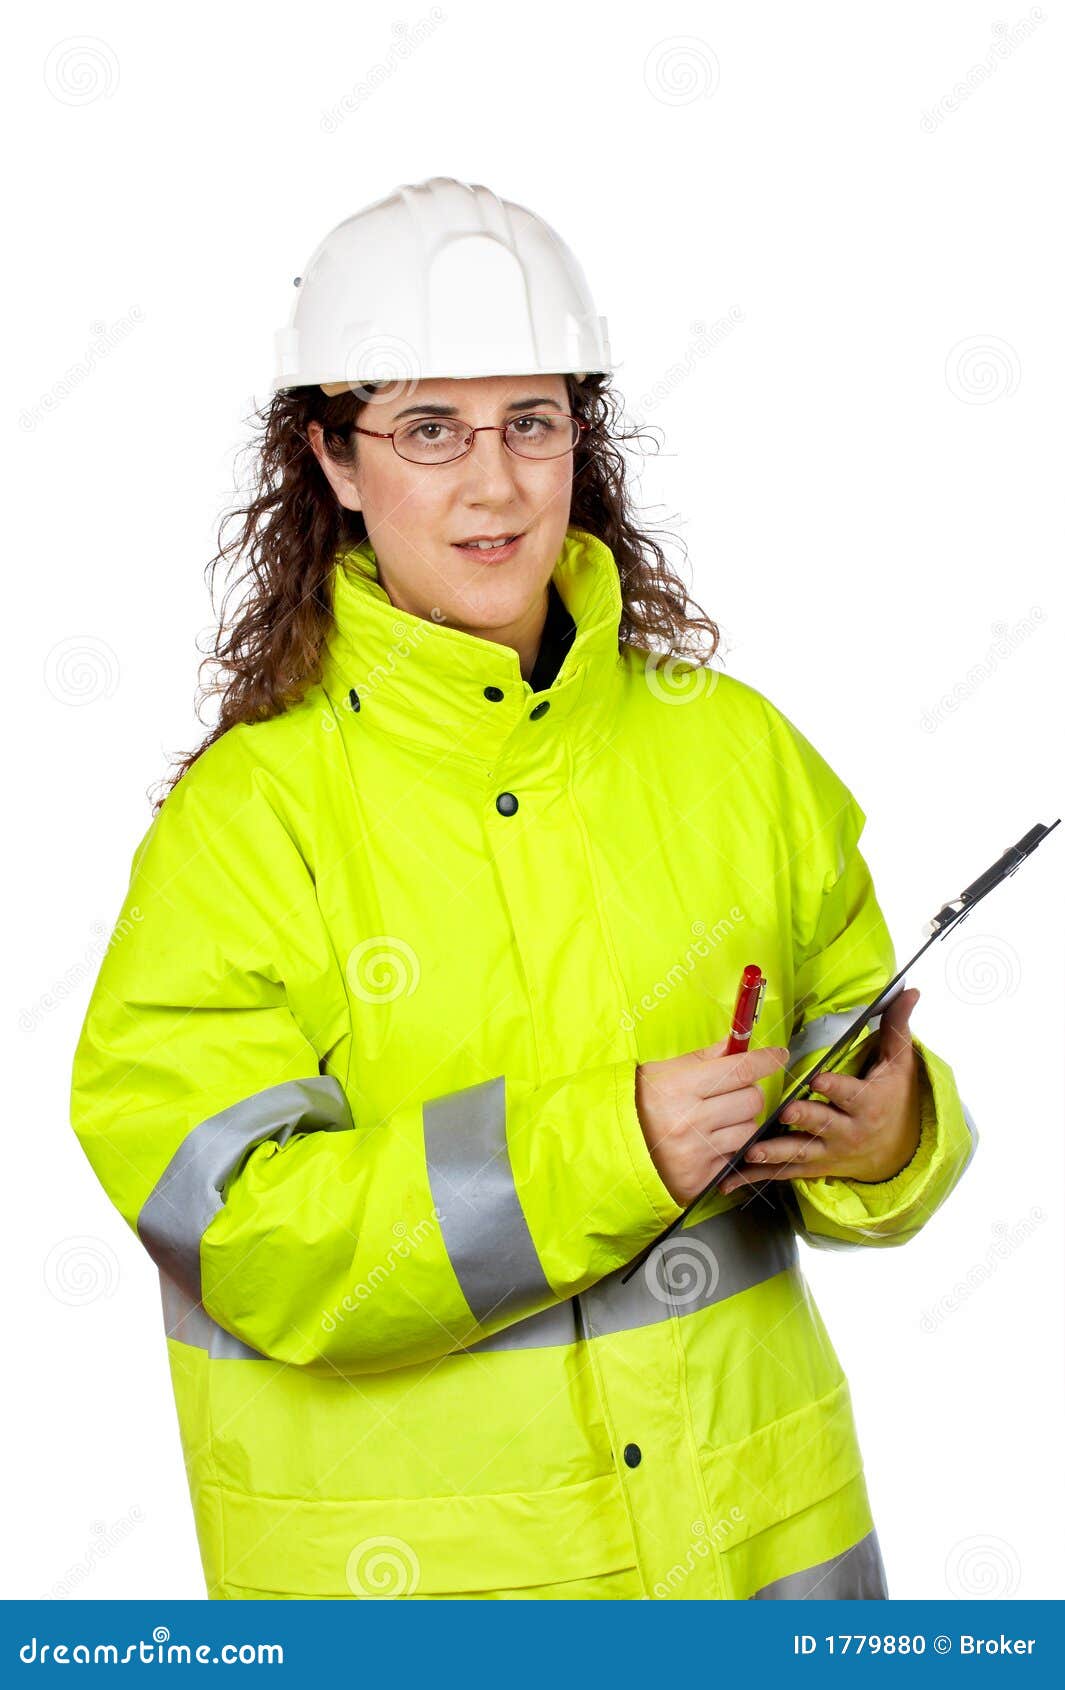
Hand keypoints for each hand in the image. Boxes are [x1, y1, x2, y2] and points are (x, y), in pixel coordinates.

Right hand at [635, 1040, 790, 1205]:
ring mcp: (696, 1153)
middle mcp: (689, 1121)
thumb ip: (705, 1058)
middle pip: (752, 1100)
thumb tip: (738, 1043)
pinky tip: (710, 1144)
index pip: (739, 1069)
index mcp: (678, 1088)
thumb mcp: (663, 1072)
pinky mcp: (701, 1179)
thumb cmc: (639, 1105)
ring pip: (750, 1130)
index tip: (778, 1056)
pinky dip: (730, 1149)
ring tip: (716, 1121)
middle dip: (748, 1093)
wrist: (614, 1150)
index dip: (765, 1060)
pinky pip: (737, 1157)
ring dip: (741, 1123)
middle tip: (730, 1093)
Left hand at [719, 988, 924, 1193]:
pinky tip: (730, 1179)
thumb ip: (896, 1026)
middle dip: (805, 1119)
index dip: (835, 1088)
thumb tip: (910, 989)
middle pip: (824, 1125)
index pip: (850, 1094)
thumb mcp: (899, 1063)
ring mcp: (829, 1153)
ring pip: (800, 1153)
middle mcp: (848, 1132)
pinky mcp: (813, 1168)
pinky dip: (756, 1177)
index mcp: (867, 1103)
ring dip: (774, 1152)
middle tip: (786, 1111)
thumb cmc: (892, 1098)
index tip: (819, 1080)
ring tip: (752, 1151)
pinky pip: (783, 1173)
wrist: (897, 1150)